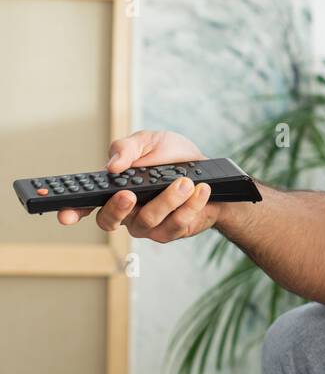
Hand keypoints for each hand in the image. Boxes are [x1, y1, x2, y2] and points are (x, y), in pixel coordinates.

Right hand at [57, 129, 219, 240]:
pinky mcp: (171, 231)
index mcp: (115, 189)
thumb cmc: (174, 158)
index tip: (65, 215)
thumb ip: (127, 148)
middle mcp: (127, 211)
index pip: (87, 203)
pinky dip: (190, 205)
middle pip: (109, 221)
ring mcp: (148, 224)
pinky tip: (199, 190)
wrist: (210, 173)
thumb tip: (111, 165)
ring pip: (147, 220)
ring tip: (184, 182)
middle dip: (117, 208)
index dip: (73, 211)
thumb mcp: (150, 141)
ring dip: (167, 200)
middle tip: (130, 194)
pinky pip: (176, 224)